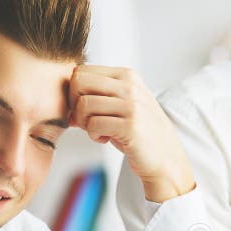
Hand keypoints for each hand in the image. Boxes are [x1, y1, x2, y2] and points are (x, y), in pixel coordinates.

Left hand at [69, 65, 195, 202]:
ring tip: (98, 131)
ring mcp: (132, 104)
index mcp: (127, 76)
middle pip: (78, 82)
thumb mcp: (119, 109)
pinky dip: (93, 135)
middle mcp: (130, 85)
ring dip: (84, 123)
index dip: (75, 93)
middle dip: (75, 105)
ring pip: (83, 104)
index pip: (81, 71)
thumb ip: (95, 100)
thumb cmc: (137, 134)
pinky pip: (93, 125)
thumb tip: (65, 106)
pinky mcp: (130, 126)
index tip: (87, 111)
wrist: (165, 158)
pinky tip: (105, 139)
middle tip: (87, 121)